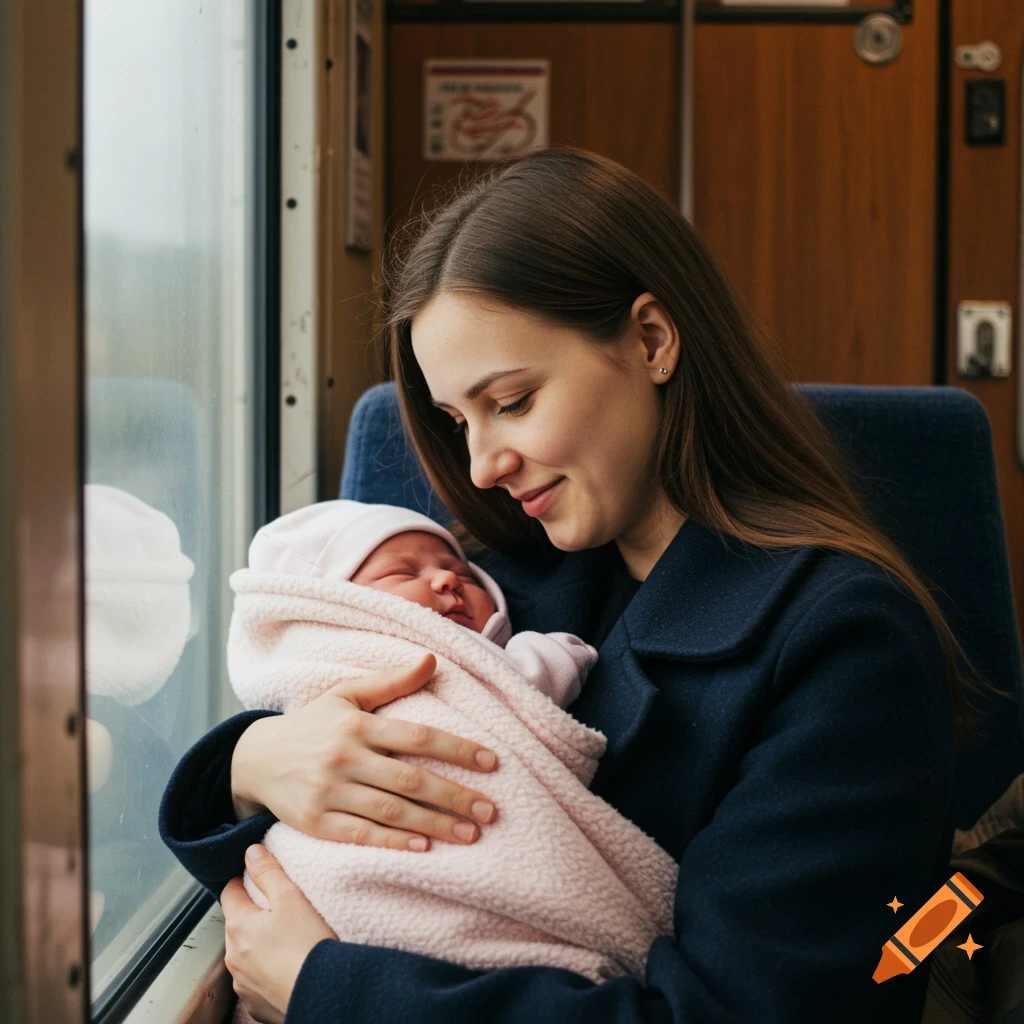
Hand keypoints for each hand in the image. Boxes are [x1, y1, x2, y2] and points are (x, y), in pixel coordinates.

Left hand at [221, 844, 335, 1023]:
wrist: (323, 996)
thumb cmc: (307, 945)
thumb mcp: (290, 896)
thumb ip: (268, 871)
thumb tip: (250, 852)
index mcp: (238, 925)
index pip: (229, 892)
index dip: (244, 880)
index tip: (261, 878)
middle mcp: (233, 956)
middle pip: (237, 923)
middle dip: (254, 914)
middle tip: (282, 909)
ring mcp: (243, 983)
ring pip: (246, 953)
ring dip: (259, 944)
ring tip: (288, 939)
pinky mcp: (256, 1004)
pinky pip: (256, 979)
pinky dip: (268, 970)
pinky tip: (289, 965)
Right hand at [230, 653, 498, 851]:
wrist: (255, 758)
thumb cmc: (313, 723)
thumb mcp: (346, 694)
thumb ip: (391, 681)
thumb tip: (432, 660)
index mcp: (357, 723)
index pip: (417, 737)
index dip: (457, 749)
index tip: (491, 762)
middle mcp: (343, 757)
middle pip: (409, 779)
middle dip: (454, 796)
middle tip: (491, 810)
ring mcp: (328, 792)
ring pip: (390, 811)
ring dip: (435, 824)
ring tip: (471, 833)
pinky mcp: (314, 823)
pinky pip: (360, 835)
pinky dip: (394, 842)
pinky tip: (424, 847)